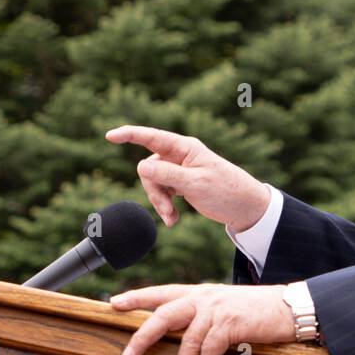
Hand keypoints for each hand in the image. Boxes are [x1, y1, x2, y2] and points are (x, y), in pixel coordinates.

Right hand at [105, 125, 269, 230]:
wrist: (245, 208)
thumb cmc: (227, 191)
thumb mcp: (195, 184)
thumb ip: (167, 175)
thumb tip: (140, 167)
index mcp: (186, 148)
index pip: (152, 137)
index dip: (130, 134)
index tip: (109, 136)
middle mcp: (180, 156)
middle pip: (148, 168)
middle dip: (153, 190)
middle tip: (166, 209)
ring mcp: (180, 170)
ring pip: (153, 183)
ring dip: (159, 202)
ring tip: (173, 218)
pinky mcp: (181, 184)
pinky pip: (162, 193)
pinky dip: (165, 207)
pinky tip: (174, 220)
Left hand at [111, 283, 296, 354]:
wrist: (290, 306)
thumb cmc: (260, 310)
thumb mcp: (228, 305)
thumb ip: (206, 314)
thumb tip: (186, 334)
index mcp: (201, 293)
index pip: (162, 292)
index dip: (137, 297)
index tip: (113, 303)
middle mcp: (205, 298)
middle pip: (164, 314)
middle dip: (143, 335)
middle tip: (128, 354)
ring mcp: (217, 310)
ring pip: (187, 339)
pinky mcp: (231, 324)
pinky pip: (209, 350)